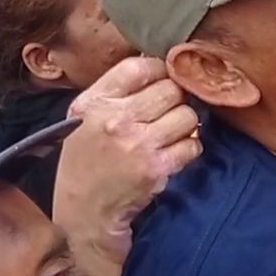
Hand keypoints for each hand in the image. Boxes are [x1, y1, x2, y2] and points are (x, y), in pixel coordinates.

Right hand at [57, 58, 200, 263]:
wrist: (83, 213)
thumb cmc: (87, 161)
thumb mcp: (84, 119)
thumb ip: (115, 91)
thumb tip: (159, 63)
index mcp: (93, 103)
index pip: (139, 67)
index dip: (158, 71)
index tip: (161, 82)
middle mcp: (114, 120)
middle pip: (171, 89)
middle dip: (175, 100)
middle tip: (167, 113)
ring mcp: (136, 144)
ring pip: (187, 115)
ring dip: (184, 125)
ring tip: (169, 134)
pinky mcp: (155, 168)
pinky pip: (192, 144)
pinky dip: (189, 148)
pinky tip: (172, 154)